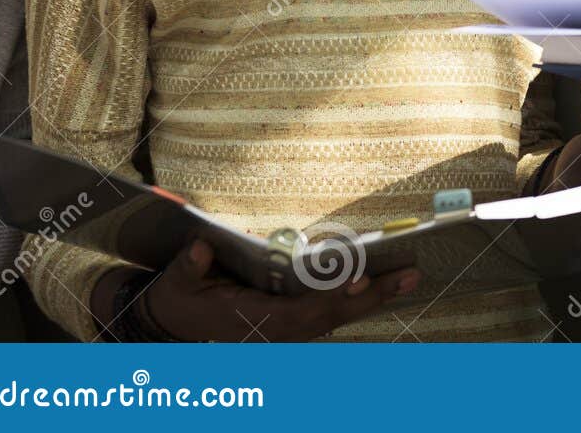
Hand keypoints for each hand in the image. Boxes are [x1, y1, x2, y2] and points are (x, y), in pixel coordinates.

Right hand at [117, 238, 420, 342]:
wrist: (169, 325)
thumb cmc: (177, 299)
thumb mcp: (175, 283)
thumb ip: (188, 268)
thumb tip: (202, 249)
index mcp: (249, 320)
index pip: (300, 314)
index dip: (331, 298)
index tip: (359, 280)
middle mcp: (274, 330)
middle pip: (329, 317)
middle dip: (370, 297)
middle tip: (410, 275)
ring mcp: (283, 330)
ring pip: (333, 318)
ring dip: (370, 298)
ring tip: (407, 276)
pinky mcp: (289, 322)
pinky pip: (327, 313)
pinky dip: (354, 299)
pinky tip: (381, 283)